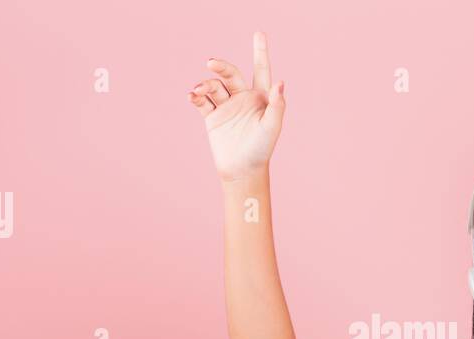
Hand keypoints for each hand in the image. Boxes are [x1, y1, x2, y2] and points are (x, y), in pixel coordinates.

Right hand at [188, 31, 285, 181]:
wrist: (242, 170)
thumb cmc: (262, 149)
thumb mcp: (272, 127)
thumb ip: (277, 105)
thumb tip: (280, 82)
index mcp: (261, 97)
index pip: (261, 69)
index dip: (260, 51)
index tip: (259, 33)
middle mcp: (243, 97)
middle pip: (231, 74)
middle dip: (221, 66)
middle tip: (211, 62)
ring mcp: (227, 106)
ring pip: (215, 86)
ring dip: (206, 84)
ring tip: (198, 89)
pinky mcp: (213, 117)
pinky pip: (203, 101)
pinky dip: (196, 96)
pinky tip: (192, 95)